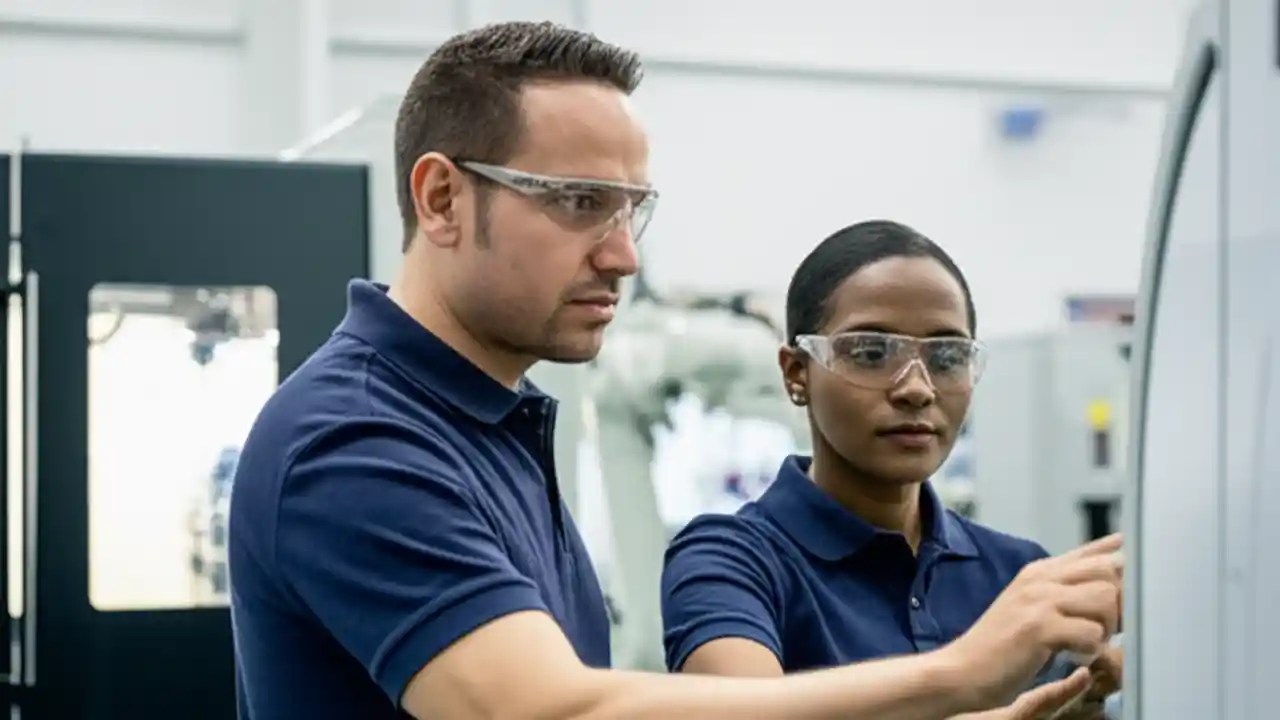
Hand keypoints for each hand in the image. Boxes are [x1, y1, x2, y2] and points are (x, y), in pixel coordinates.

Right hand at [942, 534, 1123, 709]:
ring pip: (1105, 598)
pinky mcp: (1038, 627)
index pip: (1094, 550)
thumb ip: (1064, 592)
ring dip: (1107, 627)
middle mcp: (1040, 578)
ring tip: (1088, 644)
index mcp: (1040, 571)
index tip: (1145, 567)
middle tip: (1110, 627)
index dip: (1124, 556)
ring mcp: (1038, 600)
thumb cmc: (1001, 645)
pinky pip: (1090, 632)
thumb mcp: (1030, 607)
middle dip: (1121, 601)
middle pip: (1109, 569)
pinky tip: (1074, 657)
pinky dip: (1091, 650)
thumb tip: (1106, 581)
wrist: (963, 670)